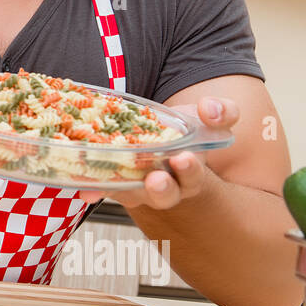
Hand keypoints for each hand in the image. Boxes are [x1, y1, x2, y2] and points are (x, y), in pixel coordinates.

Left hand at [79, 97, 238, 209]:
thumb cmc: (186, 130)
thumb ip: (221, 112)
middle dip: (161, 188)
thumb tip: (210, 109)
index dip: (189, 170)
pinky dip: (93, 188)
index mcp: (189, 174)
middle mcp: (163, 186)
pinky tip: (84, 188)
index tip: (184, 157)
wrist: (157, 134)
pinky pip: (102, 187)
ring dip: (122, 189)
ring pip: (130, 193)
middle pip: (163, 195)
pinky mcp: (112, 180)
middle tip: (156, 178)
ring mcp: (135, 185)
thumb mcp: (209, 117)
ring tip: (113, 181)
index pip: (192, 178)